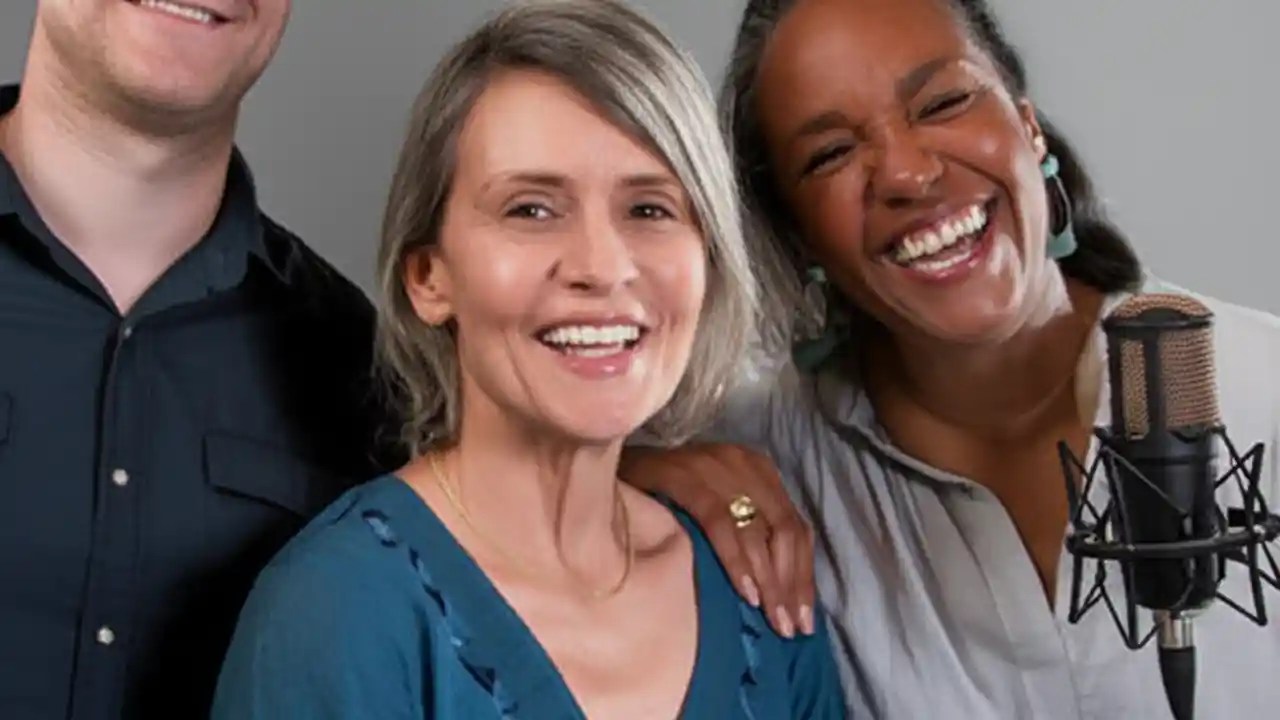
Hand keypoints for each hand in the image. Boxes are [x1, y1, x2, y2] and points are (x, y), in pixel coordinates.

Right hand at [619, 443, 815, 636]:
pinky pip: (720, 521)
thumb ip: (747, 535)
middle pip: (784, 529)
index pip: (795, 526)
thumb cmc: (664, 499)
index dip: (804, 575)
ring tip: (772, 620)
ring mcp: (712, 465)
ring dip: (769, 581)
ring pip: (757, 529)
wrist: (607, 470)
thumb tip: (778, 594)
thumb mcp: (717, 509)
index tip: (805, 620)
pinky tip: (745, 592)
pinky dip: (736, 559)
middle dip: (791, 584)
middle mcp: (741, 462)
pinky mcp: (684, 475)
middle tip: (790, 628)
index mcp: (756, 469)